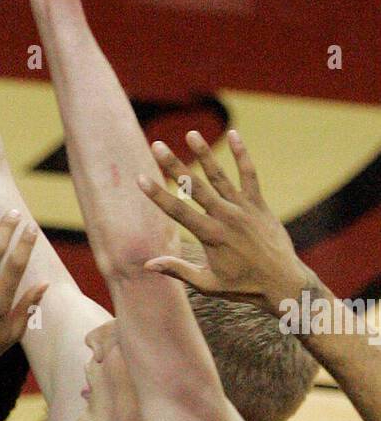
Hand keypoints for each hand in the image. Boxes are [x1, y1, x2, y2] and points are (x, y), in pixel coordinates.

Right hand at [137, 129, 309, 312]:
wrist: (281, 282)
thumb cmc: (242, 287)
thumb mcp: (207, 284)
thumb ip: (178, 270)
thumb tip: (147, 265)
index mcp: (210, 237)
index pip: (177, 211)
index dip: (156, 194)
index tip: (140, 178)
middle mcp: (226, 218)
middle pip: (194, 187)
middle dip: (173, 165)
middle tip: (157, 145)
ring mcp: (244, 208)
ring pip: (220, 176)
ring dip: (204, 154)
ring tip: (191, 134)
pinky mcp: (259, 204)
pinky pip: (249, 175)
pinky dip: (242, 155)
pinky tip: (234, 135)